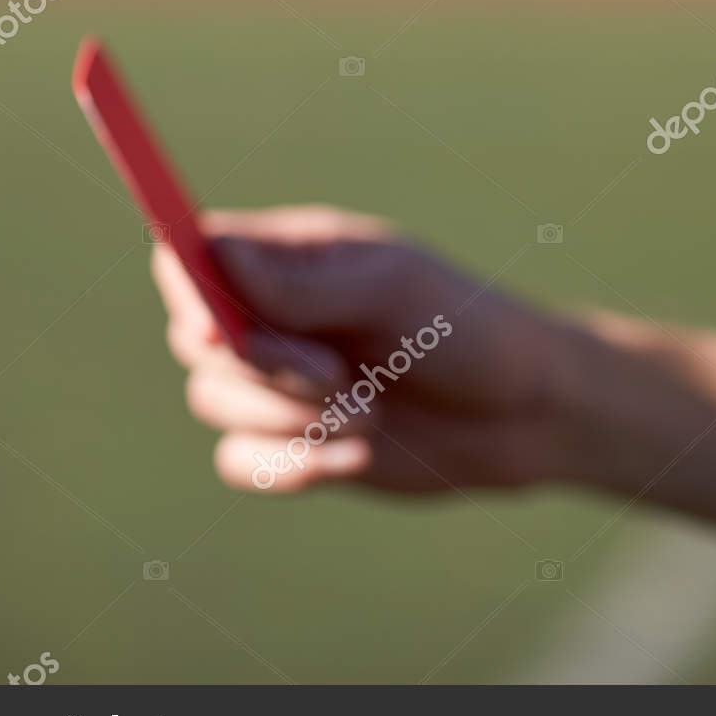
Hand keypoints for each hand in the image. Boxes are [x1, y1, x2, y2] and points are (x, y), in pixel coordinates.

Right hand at [153, 206, 573, 494]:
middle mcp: (275, 313)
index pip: (194, 256)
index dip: (191, 292)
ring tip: (369, 416)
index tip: (221, 329)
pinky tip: (361, 459)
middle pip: (195, 338)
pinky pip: (241, 460)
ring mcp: (280, 379)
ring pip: (213, 402)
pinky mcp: (293, 441)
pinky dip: (293, 465)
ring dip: (288, 418)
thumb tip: (208, 250)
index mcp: (295, 256)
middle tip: (337, 376)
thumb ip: (302, 282)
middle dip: (261, 367)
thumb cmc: (468, 329)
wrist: (525, 413)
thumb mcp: (392, 292)